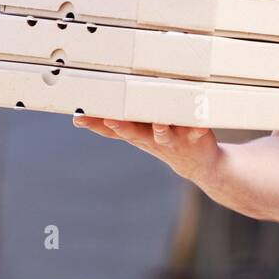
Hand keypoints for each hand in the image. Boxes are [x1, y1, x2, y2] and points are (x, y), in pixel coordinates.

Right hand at [72, 114, 221, 185]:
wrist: (197, 163)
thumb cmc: (160, 140)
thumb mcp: (136, 133)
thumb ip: (112, 125)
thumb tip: (78, 116)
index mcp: (136, 134)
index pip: (112, 130)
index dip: (96, 124)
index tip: (80, 116)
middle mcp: (151, 138)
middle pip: (133, 133)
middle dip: (122, 127)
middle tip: (111, 118)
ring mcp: (173, 139)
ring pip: (163, 135)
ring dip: (159, 130)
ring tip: (157, 123)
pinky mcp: (194, 136)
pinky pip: (196, 132)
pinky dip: (198, 128)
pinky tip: (199, 125)